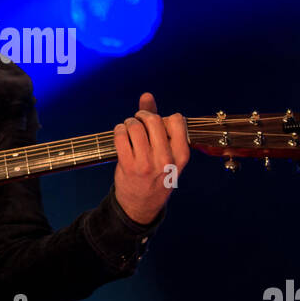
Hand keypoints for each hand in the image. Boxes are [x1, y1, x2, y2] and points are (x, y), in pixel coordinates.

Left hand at [112, 92, 190, 224]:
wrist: (142, 204)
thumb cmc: (156, 175)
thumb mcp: (166, 153)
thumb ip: (158, 122)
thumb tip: (147, 96)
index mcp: (181, 155)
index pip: (176, 120)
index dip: (164, 118)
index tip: (157, 127)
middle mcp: (166, 159)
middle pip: (154, 120)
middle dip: (143, 116)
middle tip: (139, 121)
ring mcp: (146, 164)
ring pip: (135, 126)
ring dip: (129, 123)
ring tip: (129, 129)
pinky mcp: (128, 166)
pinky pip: (121, 136)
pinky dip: (119, 130)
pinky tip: (121, 135)